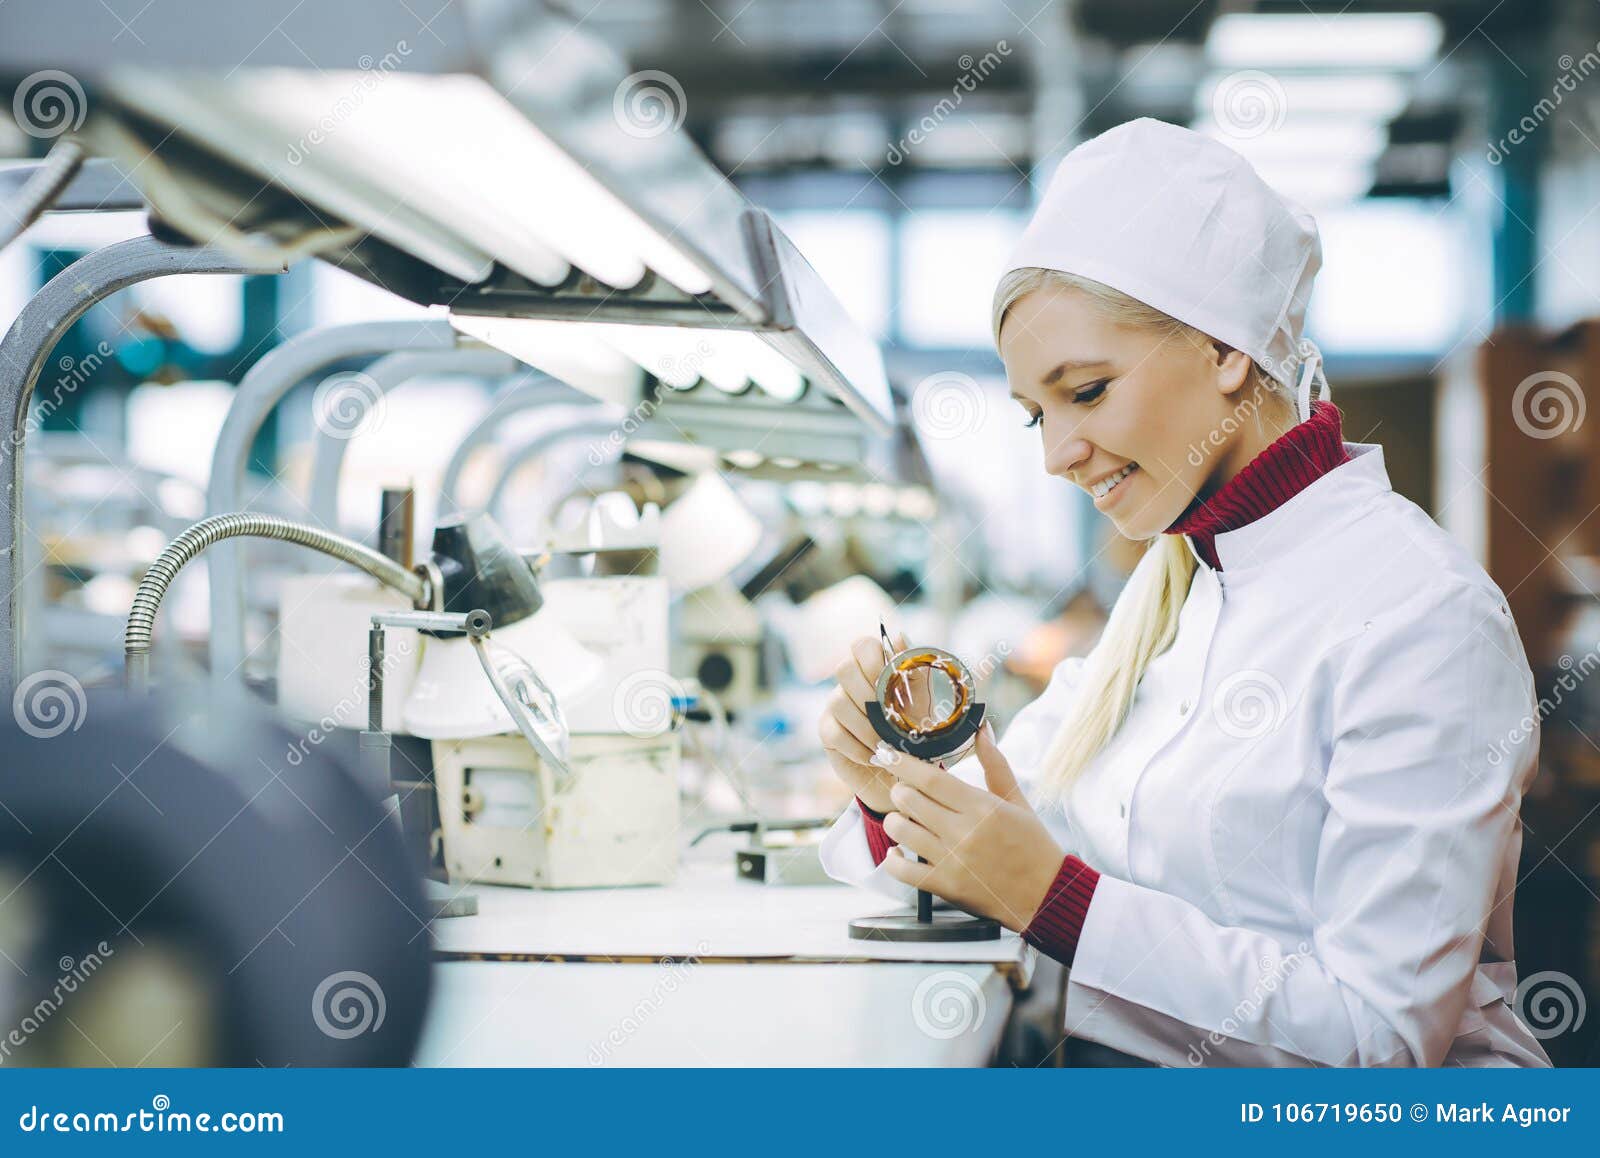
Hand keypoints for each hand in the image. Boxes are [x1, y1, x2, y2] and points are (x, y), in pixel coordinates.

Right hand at [818, 631, 934, 813]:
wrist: (903, 772)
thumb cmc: (913, 732)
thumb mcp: (921, 702)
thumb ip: (912, 672)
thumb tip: (899, 635)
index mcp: (874, 669)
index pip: (862, 645)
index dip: (871, 658)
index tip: (885, 679)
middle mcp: (851, 682)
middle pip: (843, 669)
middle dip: (866, 692)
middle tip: (887, 717)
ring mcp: (835, 706)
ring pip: (837, 703)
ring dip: (865, 726)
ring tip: (885, 745)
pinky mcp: (827, 731)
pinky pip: (834, 733)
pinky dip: (856, 747)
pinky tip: (873, 756)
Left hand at [876, 721, 1064, 933]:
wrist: (1047, 896)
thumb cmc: (1033, 845)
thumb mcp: (1018, 801)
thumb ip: (995, 764)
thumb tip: (982, 730)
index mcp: (982, 808)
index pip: (931, 779)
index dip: (904, 764)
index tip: (889, 754)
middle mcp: (964, 833)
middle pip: (909, 800)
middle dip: (900, 791)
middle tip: (905, 791)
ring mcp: (952, 862)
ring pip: (900, 831)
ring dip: (895, 821)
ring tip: (905, 820)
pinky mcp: (944, 887)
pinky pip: (901, 870)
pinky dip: (893, 858)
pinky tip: (900, 851)